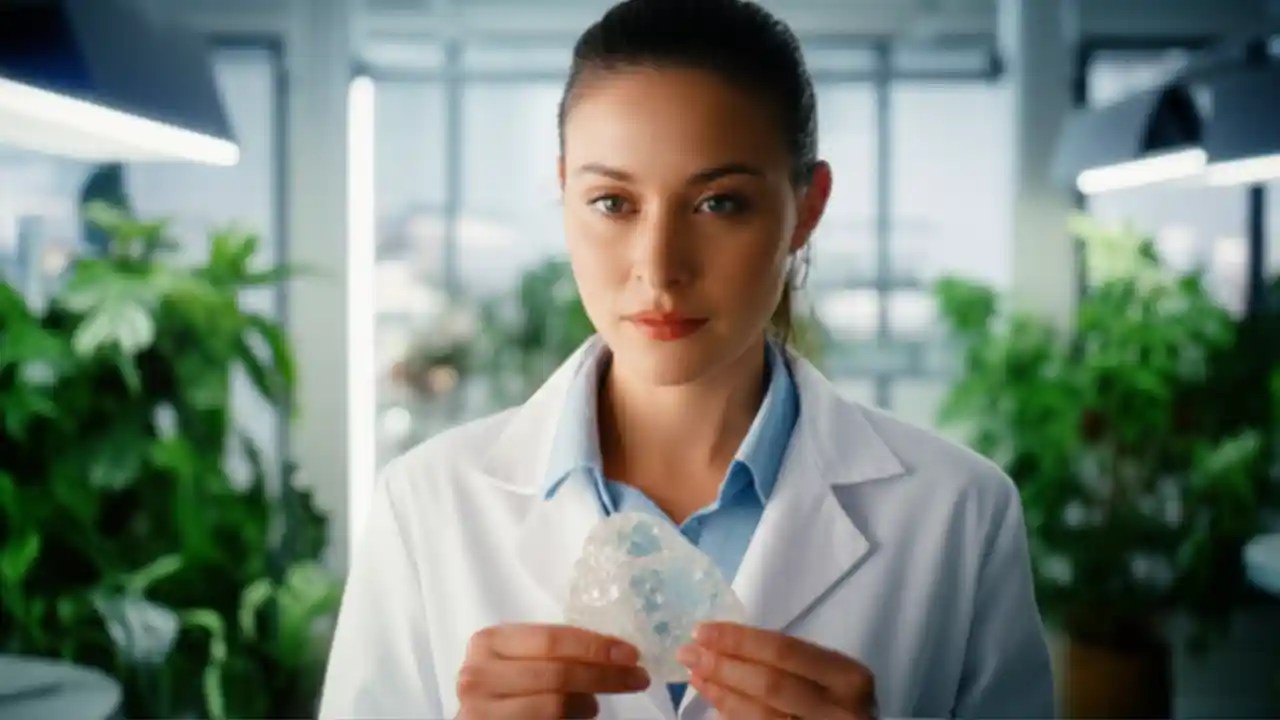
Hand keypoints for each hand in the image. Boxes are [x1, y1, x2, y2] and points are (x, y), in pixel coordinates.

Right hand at [456, 623, 651, 718]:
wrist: (480, 718)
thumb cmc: (505, 685)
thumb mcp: (523, 660)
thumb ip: (555, 654)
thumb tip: (615, 653)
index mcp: (490, 641)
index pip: (553, 639)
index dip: (596, 646)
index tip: (631, 653)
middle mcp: (478, 673)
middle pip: (558, 672)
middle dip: (605, 674)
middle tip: (638, 678)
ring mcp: (479, 709)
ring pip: (554, 705)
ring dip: (588, 703)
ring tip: (597, 704)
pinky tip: (582, 716)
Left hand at [678, 622, 875, 719]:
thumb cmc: (836, 697)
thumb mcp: (826, 674)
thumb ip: (788, 660)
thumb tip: (722, 643)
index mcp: (848, 676)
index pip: (785, 651)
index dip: (739, 641)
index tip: (702, 631)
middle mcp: (840, 710)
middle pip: (770, 684)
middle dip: (723, 667)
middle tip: (688, 654)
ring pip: (760, 716)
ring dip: (721, 694)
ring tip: (695, 676)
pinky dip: (732, 716)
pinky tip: (714, 704)